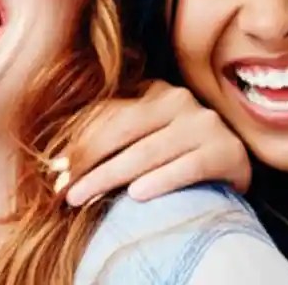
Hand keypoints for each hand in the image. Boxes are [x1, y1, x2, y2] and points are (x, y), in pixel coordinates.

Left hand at [54, 80, 250, 206]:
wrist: (232, 170)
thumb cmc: (174, 156)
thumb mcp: (142, 137)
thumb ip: (109, 137)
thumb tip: (57, 162)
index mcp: (154, 91)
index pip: (108, 116)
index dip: (78, 144)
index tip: (55, 172)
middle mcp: (180, 100)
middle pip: (123, 132)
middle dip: (89, 163)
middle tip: (65, 191)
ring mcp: (205, 124)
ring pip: (149, 152)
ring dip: (111, 176)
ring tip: (86, 196)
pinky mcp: (227, 151)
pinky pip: (188, 167)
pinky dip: (162, 180)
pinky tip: (137, 195)